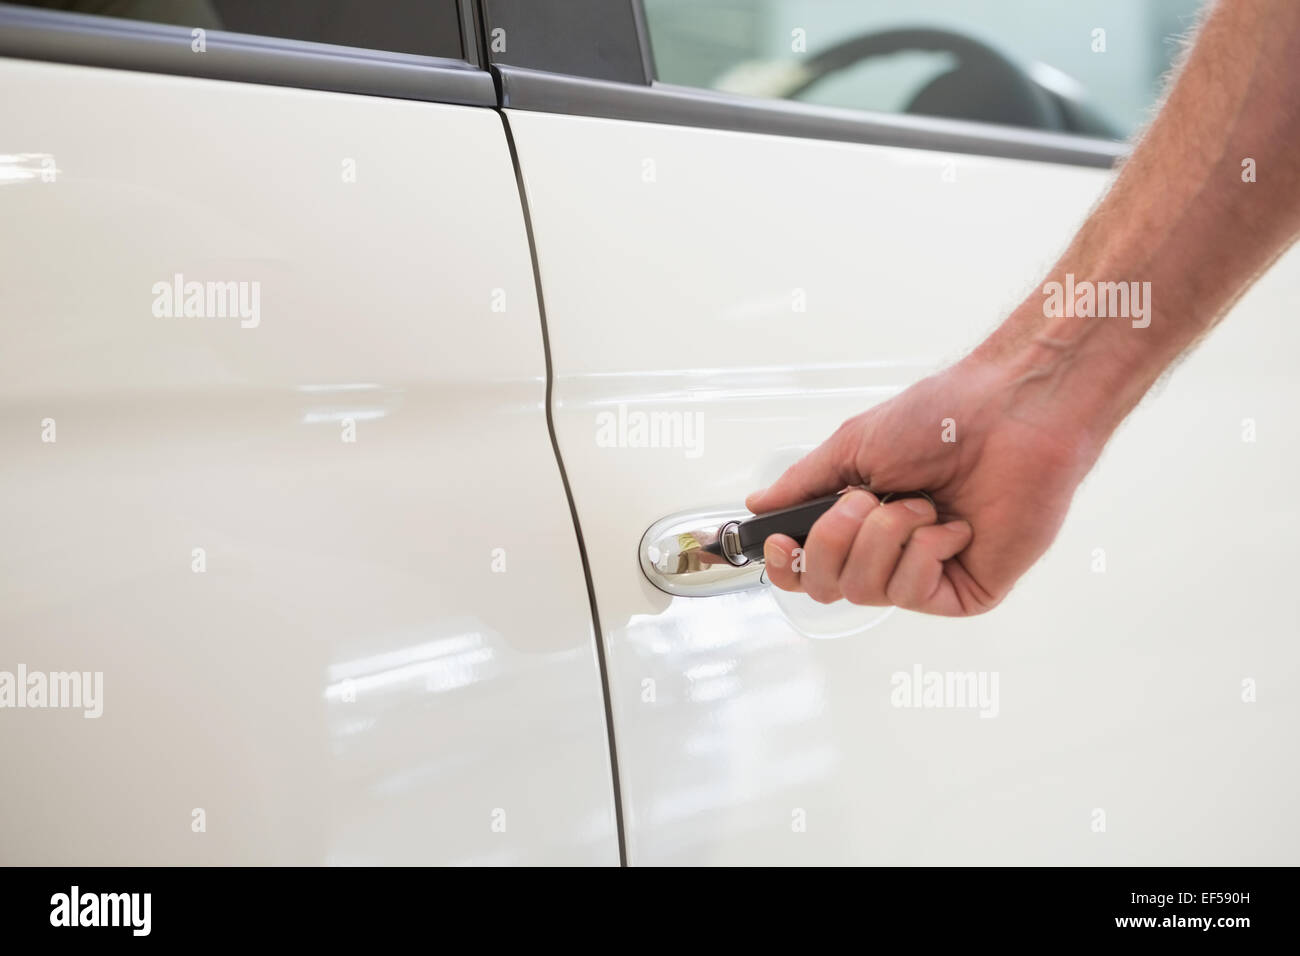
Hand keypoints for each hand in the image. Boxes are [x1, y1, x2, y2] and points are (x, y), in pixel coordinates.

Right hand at [746, 356, 1101, 615]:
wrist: (1009, 413)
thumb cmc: (942, 418)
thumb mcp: (853, 445)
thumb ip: (804, 483)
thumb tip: (758, 505)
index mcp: (858, 521)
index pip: (805, 569)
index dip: (784, 565)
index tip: (783, 541)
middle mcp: (887, 553)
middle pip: (825, 588)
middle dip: (836, 540)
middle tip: (867, 501)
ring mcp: (925, 575)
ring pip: (865, 590)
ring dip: (886, 536)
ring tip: (922, 503)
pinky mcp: (963, 592)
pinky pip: (912, 594)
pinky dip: (924, 550)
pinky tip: (954, 525)